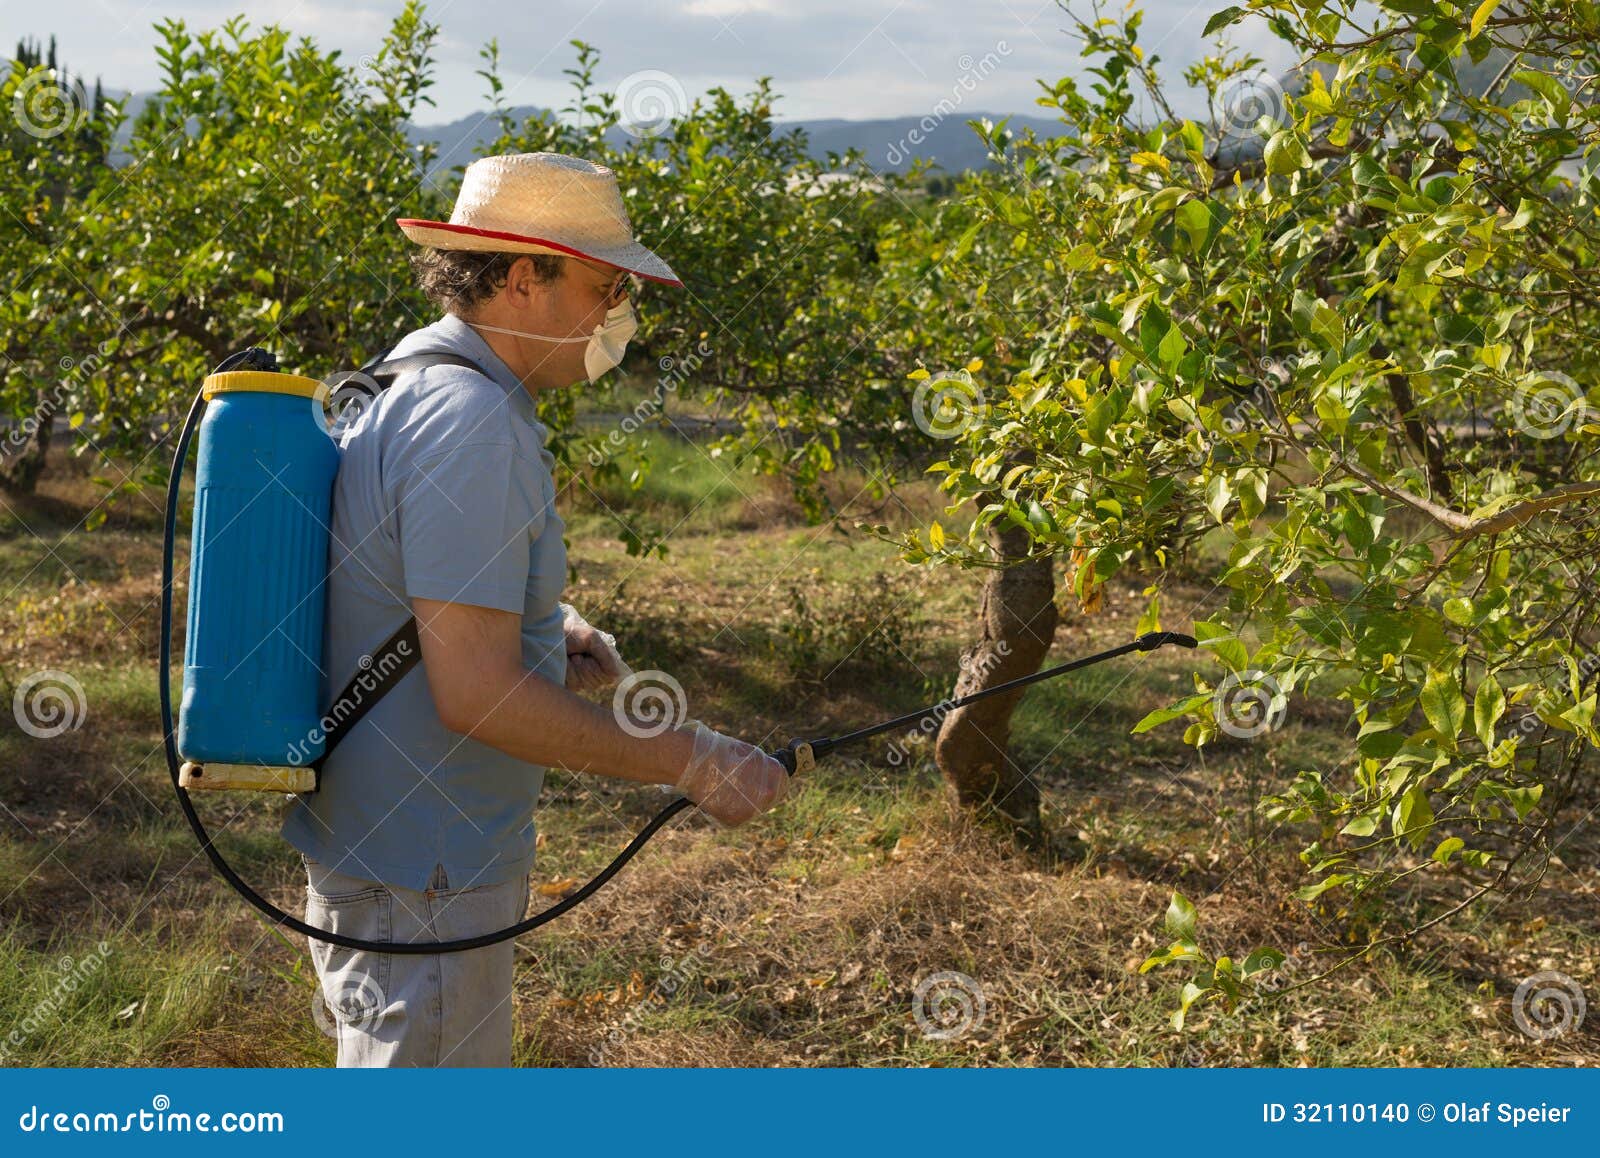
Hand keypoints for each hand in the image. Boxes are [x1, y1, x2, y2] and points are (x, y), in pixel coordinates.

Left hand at [560, 603, 630, 692]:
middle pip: (598, 681)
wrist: (547, 635)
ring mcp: (575, 681)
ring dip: (579, 667)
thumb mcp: (591, 638)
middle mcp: (586, 674)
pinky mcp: (564, 685)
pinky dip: (571, 671)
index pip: (608, 676)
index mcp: (596, 663)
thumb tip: (616, 675)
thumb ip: (605, 655)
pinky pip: (575, 683)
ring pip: (586, 682)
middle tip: (579, 654)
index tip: (592, 655)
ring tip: (571, 657)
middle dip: (590, 666)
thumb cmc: (569, 633)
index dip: (602, 666)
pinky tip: (564, 664)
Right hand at [672, 719, 788, 826]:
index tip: (765, 781)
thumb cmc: (719, 753)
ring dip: (744, 802)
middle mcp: (768, 794)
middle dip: (759, 793)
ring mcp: (752, 809)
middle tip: (743, 787)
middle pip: (770, 798)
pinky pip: (736, 817)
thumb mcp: (748, 754)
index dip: (772, 781)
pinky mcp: (735, 820)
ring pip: (752, 809)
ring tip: (725, 788)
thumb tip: (766, 777)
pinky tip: (718, 797)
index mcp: (775, 774)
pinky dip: (729, 810)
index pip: (782, 782)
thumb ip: (762, 768)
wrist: (694, 762)